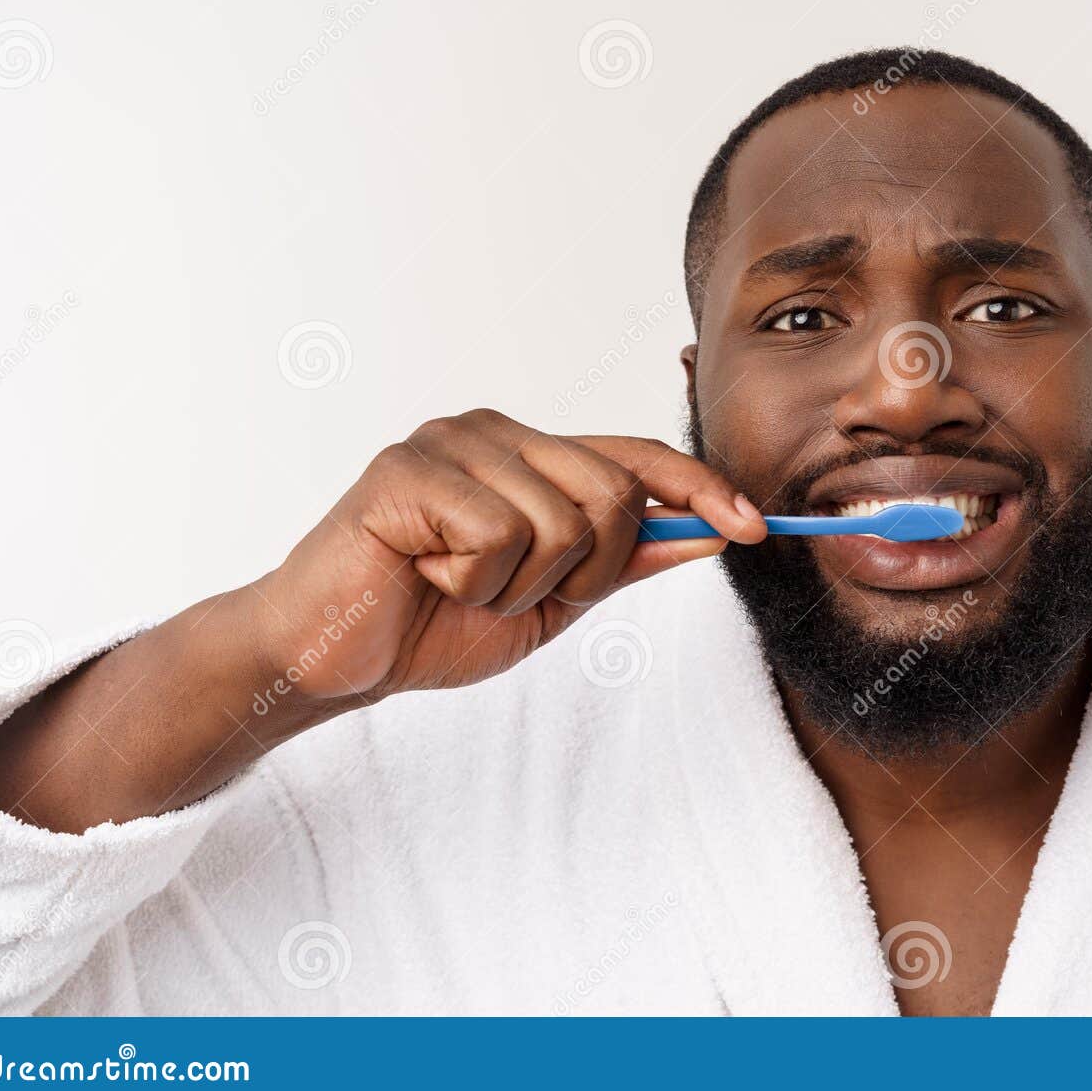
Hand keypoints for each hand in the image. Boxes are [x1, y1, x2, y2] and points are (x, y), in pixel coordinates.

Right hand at [249, 409, 765, 702]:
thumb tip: (708, 536)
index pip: (636, 457)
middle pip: (612, 496)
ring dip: (517, 586)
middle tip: (512, 592)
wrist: (336, 657)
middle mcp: (496, 433)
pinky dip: (471, 582)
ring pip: (560, 521)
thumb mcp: (551, 600)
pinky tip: (425, 575)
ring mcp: (451, 442)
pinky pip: (498, 535)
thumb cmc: (434, 621)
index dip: (700, 488)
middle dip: (581, 573)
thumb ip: (623, 562)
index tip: (754, 526)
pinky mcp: (408, 468)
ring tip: (456, 583)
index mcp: (533, 456)